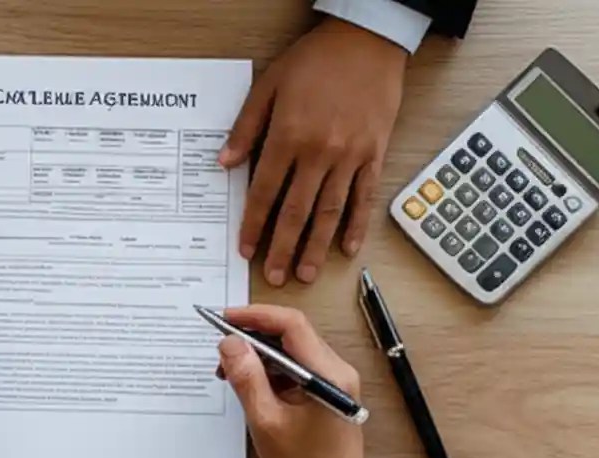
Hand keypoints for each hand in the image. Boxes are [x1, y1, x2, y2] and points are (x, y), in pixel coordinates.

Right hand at [217, 306, 391, 457]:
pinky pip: (296, 366)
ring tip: (230, 370)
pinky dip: (270, 369)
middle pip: (292, 333)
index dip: (256, 315)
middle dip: (253, 334)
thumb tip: (230, 345)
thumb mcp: (266, 422)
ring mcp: (333, 379)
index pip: (291, 325)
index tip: (226, 319)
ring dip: (260, 354)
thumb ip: (247, 379)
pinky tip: (250, 383)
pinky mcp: (326, 389)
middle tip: (222, 346)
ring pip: (292, 349)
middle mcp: (336, 370)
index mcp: (327, 374)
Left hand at [221, 18, 406, 285]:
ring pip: (330, 212)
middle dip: (282, 248)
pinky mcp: (374, 154)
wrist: (367, 41)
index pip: (265, 192)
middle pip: (296, 211)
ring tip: (305, 273)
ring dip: (316, 247)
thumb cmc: (315, 60)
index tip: (247, 249)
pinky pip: (364, 198)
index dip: (254, 224)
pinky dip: (356, 226)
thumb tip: (224, 163)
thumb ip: (246, 128)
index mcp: (288, 136)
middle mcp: (319, 152)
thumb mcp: (268, 85)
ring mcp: (350, 156)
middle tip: (275, 276)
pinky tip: (348, 250)